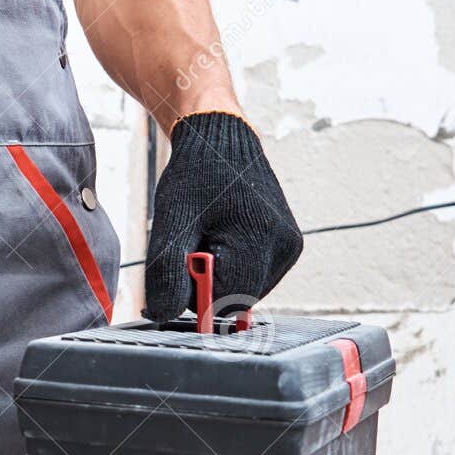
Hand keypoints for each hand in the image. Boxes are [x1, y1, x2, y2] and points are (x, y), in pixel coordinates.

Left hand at [143, 112, 302, 320]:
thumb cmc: (194, 176)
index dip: (194, 289)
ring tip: (209, 234)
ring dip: (219, 274)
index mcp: (261, 239)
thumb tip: (164, 314)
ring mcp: (290, 248)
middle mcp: (285, 247)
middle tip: (193, 241)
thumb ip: (167, 272)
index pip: (224, 299)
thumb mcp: (171, 223)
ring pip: (245, 289)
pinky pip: (254, 276)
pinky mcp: (288, 247)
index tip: (182, 257)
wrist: (221, 140)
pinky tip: (223, 237)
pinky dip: (233, 266)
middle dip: (206, 281)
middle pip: (236, 298)